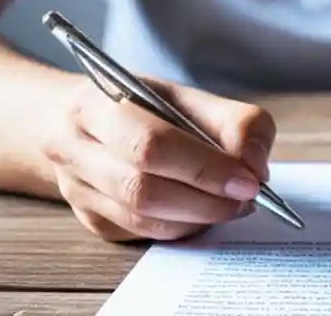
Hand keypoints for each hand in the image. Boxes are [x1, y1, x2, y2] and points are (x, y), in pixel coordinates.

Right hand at [41, 77, 274, 241]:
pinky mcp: (90, 220)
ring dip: (198, 217)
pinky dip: (181, 227)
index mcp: (98, 105)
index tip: (249, 181)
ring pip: (143, 219)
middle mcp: (76, 149)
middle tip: (247, 198)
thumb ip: (231, 122)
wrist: (74, 120)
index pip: (152, 145)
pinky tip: (200, 211)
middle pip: (143, 190)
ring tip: (231, 204)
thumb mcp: (185, 95)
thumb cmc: (139, 106)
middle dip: (206, 200)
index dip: (206, 168)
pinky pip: (142, 234)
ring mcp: (77, 190)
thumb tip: (255, 166)